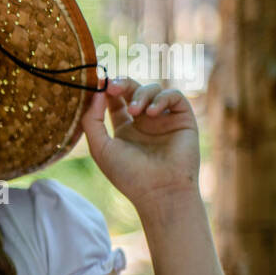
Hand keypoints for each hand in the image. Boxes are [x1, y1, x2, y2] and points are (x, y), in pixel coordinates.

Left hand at [80, 77, 201, 213]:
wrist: (160, 191)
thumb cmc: (128, 175)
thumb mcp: (100, 148)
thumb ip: (92, 121)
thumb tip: (94, 93)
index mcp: (125, 130)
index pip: (115, 101)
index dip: (106, 90)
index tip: (98, 83)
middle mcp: (145, 123)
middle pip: (133, 90)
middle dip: (122, 84)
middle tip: (113, 86)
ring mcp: (165, 120)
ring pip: (153, 89)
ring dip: (141, 94)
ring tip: (135, 111)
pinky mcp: (183, 118)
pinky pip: (174, 95)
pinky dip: (162, 98)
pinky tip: (152, 113)